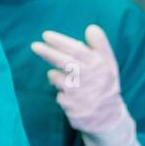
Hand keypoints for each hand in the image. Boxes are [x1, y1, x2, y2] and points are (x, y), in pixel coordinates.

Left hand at [32, 24, 136, 145]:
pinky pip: (59, 96)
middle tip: (34, 45)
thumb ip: (100, 45)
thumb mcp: (109, 64)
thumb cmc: (104, 84)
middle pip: (65, 62)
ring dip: (56, 77)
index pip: (77, 50)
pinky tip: (71, 97)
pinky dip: (61, 94)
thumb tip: (91, 27)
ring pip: (58, 79)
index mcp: (100, 66)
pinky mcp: (74, 110)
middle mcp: (92, 80)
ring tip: (66, 81)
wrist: (109, 117)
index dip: (60, 42)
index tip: (46, 35)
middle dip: (48, 53)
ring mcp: (82, 96)